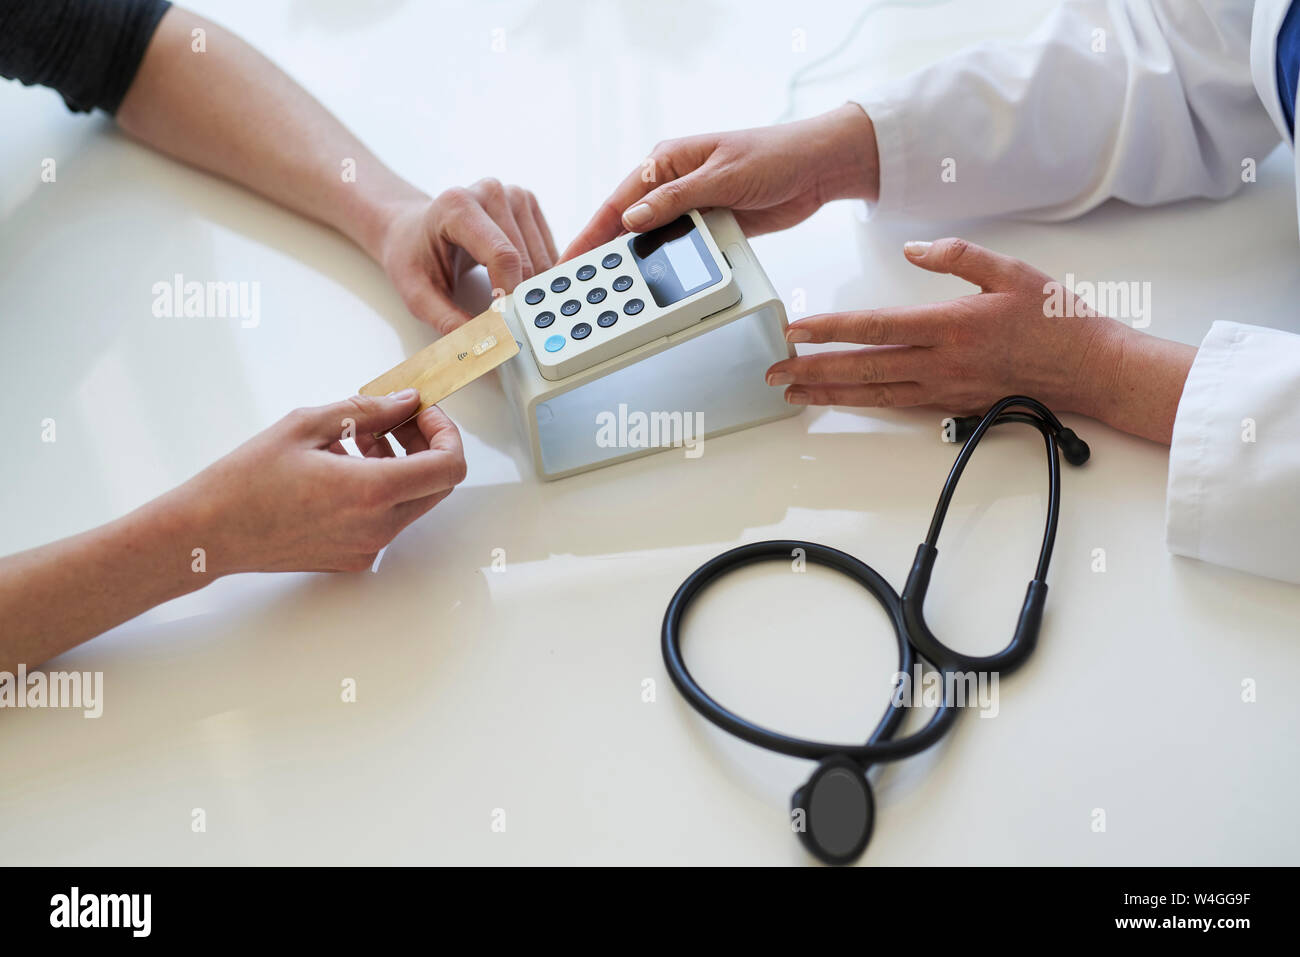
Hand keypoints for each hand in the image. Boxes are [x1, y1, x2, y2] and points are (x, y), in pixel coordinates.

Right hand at [181, 390, 466, 572]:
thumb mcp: (307, 425)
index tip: (421, 412)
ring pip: (412, 501)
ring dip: (401, 465)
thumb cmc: (246, 480)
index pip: (449, 466)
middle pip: (437, 485)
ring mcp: (368, 548)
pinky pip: (387, 519)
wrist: (209, 534)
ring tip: (357, 439)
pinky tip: (342, 468)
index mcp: (372, 492)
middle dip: (426, 446)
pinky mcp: (354, 558)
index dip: (446, 434)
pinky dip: (380, 489)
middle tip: (393, 421)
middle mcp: (378, 527)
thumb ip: (367, 411)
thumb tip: (406, 401)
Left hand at [380, 179, 556, 333]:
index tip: (506, 325)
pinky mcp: (527, 203)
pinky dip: (537, 275)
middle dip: (519, 298)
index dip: (509, 295)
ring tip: (502, 301)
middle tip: (503, 323)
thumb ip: (448, 321)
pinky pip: (547, 251)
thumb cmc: (411, 255)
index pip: (502, 256)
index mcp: (458, 206)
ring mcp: (513, 194)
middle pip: (525, 260)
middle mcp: (490, 192)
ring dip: (530, 288)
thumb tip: (482, 346)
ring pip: (542, 259)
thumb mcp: (418, 294)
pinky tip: (512, 282)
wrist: (410, 229)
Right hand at [563, 103, 878, 257]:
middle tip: (585, 287)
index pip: (618, 203)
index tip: (569, 261)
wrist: (819, 167)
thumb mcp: (720, 176)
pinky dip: (670, 266)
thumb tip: (632, 220)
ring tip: (617, 294)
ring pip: (654, 241)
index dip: (590, 234)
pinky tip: (658, 285)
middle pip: (629, 226)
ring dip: (639, 265)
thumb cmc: (773, 155)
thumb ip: (675, 200)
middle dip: (607, 256)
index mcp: (666, 162)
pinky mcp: (712, 225)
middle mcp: (673, 185)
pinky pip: (682, 249)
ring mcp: (692, 207)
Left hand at [765, 238, 1183, 434]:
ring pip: (876, 393)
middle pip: (864, 368)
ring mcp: (946, 389)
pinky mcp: (953, 403)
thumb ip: (957, 256)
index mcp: (950, 326)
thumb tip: (914, 248)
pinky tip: (846, 400)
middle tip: (776, 372)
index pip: (875, 327)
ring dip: (832, 394)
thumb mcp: (1010, 270)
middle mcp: (942, 363)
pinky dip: (866, 402)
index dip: (831, 329)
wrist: (1090, 369)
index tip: (797, 331)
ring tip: (796, 393)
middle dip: (814, 371)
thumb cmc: (1054, 320)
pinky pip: (900, 404)